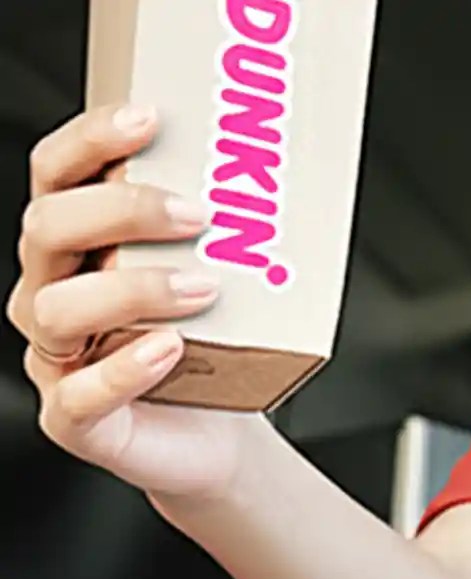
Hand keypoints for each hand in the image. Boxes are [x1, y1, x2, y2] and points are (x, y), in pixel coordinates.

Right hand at [6, 103, 266, 502]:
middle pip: (48, 227)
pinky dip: (124, 370)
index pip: (55, 174)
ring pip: (57, 309)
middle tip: (201, 215)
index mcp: (76, 245)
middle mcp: (52, 292)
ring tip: (203, 289)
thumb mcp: (221, 276)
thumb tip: (287, 169)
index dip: (90, 139)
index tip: (150, 118)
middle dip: (124, 210)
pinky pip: (78, 396)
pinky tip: (169, 349)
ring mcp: (55, 357)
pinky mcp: (73, 419)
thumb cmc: (216, 345)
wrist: (221, 433)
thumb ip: (227, 230)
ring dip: (133, 288)